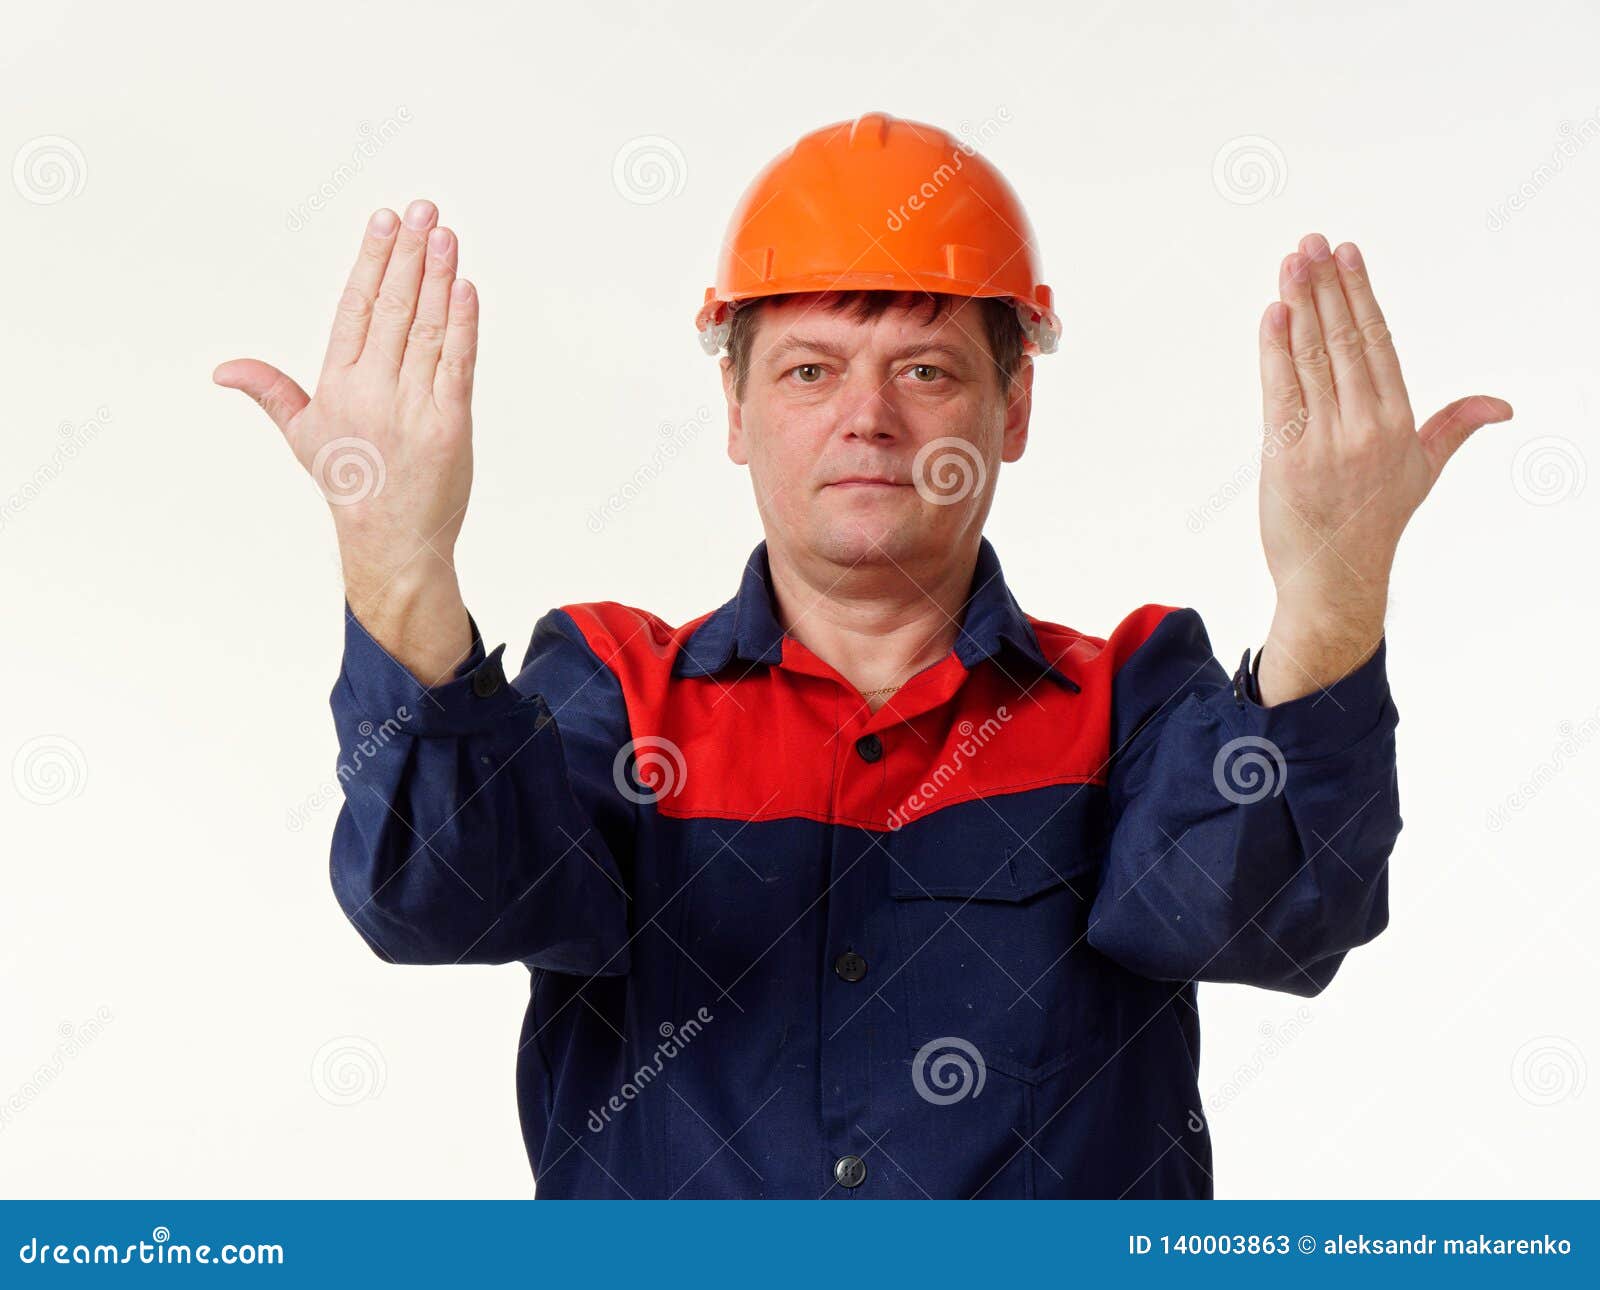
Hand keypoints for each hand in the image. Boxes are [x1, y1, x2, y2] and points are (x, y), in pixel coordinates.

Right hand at [212, 199, 476, 681]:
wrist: (391, 541)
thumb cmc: (348, 482)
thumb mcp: (302, 436)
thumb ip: (270, 392)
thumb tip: (224, 370)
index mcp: (337, 385)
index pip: (356, 308)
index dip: (372, 261)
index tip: (385, 220)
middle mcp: (373, 391)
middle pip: (394, 308)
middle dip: (409, 254)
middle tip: (423, 209)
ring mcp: (414, 406)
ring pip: (428, 329)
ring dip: (439, 276)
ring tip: (446, 234)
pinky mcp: (450, 424)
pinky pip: (457, 364)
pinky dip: (463, 324)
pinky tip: (465, 286)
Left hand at [1254, 233, 1511, 703]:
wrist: (1333, 581)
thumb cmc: (1373, 523)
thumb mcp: (1422, 473)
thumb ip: (1453, 429)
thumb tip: (1501, 406)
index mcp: (1398, 423)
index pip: (1378, 343)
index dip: (1360, 295)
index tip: (1347, 255)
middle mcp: (1366, 427)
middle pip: (1344, 340)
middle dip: (1327, 286)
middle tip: (1311, 242)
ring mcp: (1327, 441)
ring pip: (1312, 358)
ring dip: (1300, 304)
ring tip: (1290, 263)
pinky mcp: (1288, 457)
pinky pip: (1281, 392)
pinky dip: (1275, 350)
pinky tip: (1273, 313)